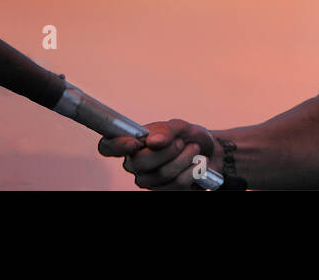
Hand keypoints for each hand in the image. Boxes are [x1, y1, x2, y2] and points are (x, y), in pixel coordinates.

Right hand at [98, 119, 222, 189]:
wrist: (210, 152)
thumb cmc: (188, 137)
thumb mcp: (179, 127)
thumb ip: (165, 131)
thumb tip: (153, 141)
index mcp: (132, 145)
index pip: (109, 146)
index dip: (116, 146)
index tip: (135, 142)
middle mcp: (135, 165)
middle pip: (140, 163)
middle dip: (166, 151)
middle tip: (181, 142)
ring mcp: (149, 181)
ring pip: (161, 174)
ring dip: (184, 159)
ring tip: (194, 150)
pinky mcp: (165, 192)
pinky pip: (176, 185)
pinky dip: (192, 171)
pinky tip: (198, 164)